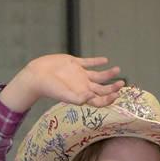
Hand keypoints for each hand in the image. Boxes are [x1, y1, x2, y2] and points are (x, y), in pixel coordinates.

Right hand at [0, 54, 123, 113]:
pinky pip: (88, 62)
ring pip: (98, 75)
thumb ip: (78, 98)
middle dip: (112, 87)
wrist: (37, 76)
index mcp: (81, 96)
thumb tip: (92, 96)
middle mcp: (83, 86)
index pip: (99, 100)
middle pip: (102, 88)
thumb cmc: (49, 89)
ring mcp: (79, 75)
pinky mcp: (74, 63)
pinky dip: (97, 61)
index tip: (116, 95)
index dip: (108, 99)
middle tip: (121, 83)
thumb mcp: (64, 95)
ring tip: (117, 69)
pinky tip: (104, 60)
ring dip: (108, 73)